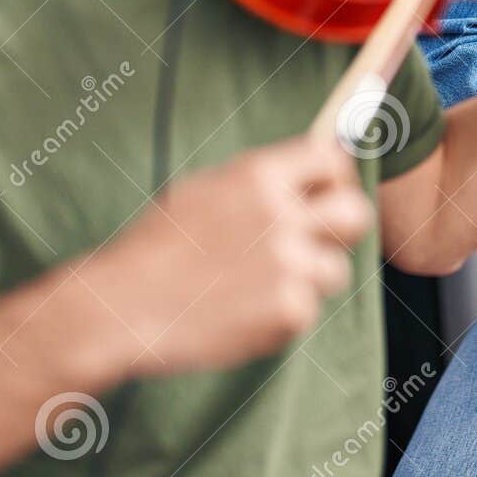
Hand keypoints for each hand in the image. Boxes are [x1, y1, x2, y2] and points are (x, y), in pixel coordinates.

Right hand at [82, 135, 372, 376]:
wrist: (120, 307)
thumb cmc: (155, 249)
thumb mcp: (203, 191)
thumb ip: (259, 182)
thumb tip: (310, 170)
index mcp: (258, 176)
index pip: (332, 159)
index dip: (336, 177)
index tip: (328, 193)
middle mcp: (281, 215)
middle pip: (356, 213)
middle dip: (342, 228)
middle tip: (315, 243)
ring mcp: (289, 264)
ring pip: (334, 270)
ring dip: (307, 280)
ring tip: (257, 288)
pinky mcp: (288, 311)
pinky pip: (306, 311)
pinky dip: (281, 317)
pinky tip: (240, 315)